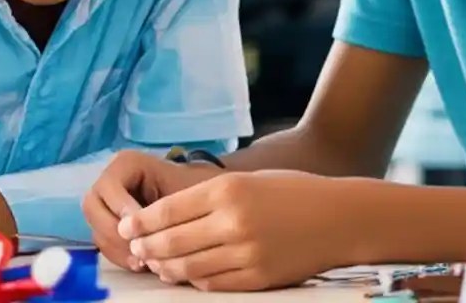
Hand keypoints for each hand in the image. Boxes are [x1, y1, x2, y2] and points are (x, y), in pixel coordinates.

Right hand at [83, 150, 222, 271]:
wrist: (199, 202)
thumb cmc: (192, 190)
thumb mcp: (183, 193)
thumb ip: (162, 211)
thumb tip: (141, 236)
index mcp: (126, 164)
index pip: (109, 186)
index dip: (121, 209)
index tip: (143, 231)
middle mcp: (109, 181)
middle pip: (92, 207)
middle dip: (114, 233)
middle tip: (140, 251)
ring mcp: (104, 204)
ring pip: (95, 227)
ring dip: (116, 248)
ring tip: (142, 262)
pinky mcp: (107, 223)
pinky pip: (102, 242)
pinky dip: (117, 255)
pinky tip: (139, 264)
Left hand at [121, 171, 342, 290]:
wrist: (339, 217)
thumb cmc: (290, 192)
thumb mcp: (245, 181)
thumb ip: (206, 197)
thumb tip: (163, 218)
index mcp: (226, 190)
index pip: (167, 210)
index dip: (141, 222)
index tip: (126, 227)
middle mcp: (233, 221)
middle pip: (172, 242)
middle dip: (147, 247)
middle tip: (135, 249)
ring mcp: (246, 252)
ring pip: (189, 267)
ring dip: (166, 268)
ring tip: (157, 265)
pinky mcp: (259, 277)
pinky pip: (214, 284)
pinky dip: (195, 281)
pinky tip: (189, 275)